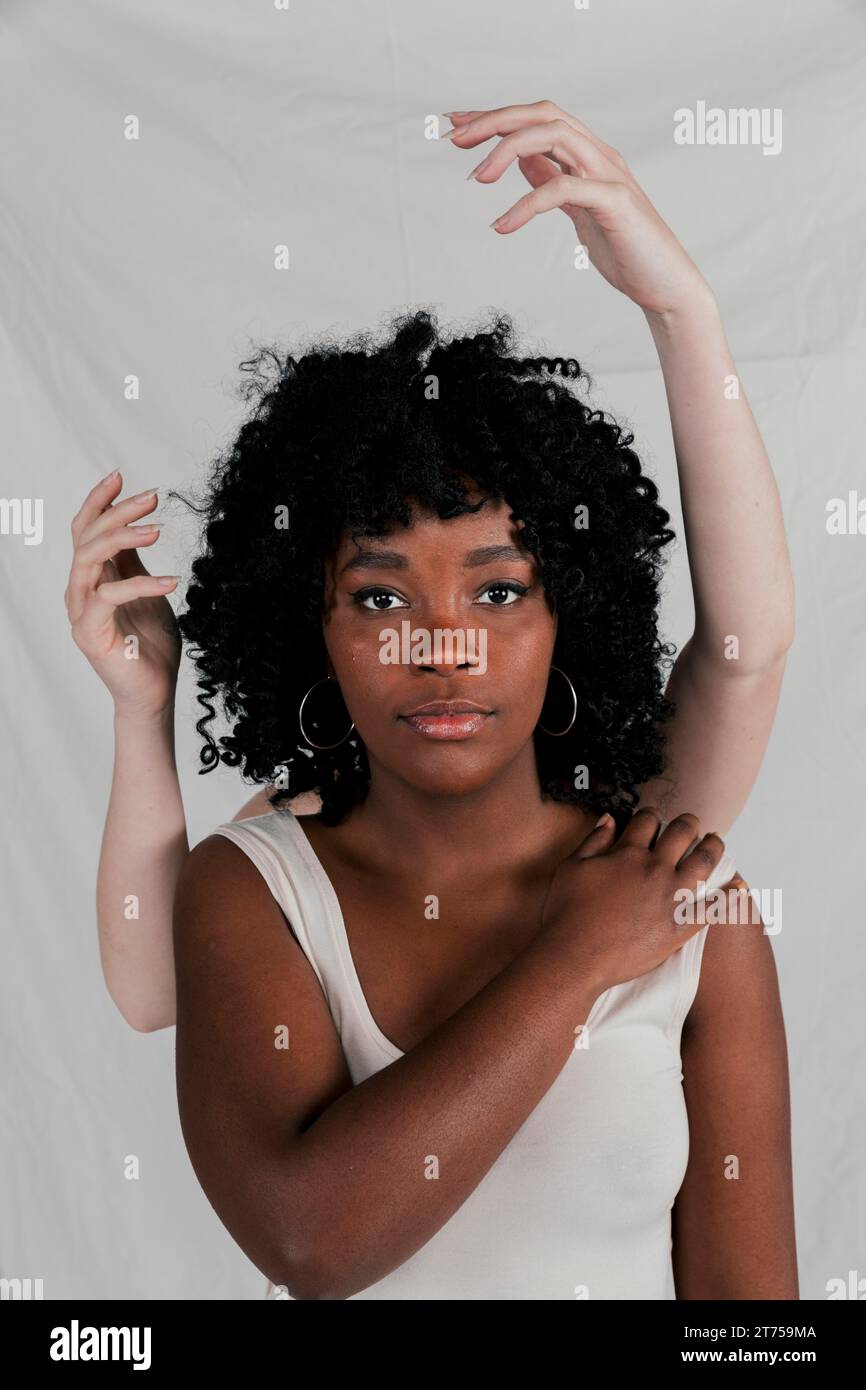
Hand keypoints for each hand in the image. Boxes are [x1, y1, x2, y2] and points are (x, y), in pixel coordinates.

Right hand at [65, 471, 180, 718]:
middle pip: (86, 537)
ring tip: (157, 529)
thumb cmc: (151, 644)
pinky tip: (171, 581)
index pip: (85, 529)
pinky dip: (141, 584)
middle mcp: (80, 591)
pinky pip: (108, 597)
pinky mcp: (90, 633)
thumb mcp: (146, 591)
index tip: (121, 476)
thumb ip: (133, 563)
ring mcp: (81, 612)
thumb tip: (137, 526)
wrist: (152, 693)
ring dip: (121, 537)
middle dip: (118, 511)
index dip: (99, 501)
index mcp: (92, 578)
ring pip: (88, 559)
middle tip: (152, 497)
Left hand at [443, 100, 712, 316]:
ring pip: (553, 135)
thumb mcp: (579, 211)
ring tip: (476, 177)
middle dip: (494, 121)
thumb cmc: (625, 251)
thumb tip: (521, 159)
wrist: (665, 286)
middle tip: (455, 138)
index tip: (458, 123)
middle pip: (542, 114)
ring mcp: (609, 175)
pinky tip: (503, 225)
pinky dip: (526, 203)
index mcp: (588, 155)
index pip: (537, 118)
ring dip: (507, 150)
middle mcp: (599, 155)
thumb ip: (553, 180)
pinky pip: (562, 189)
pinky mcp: (614, 202)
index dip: (495, 117)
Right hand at [540, 808, 726, 990]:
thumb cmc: (566, 914)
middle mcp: (654, 869)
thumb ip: (594, 840)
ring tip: (716, 843)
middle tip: (691, 824)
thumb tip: (610, 818)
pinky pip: (714, 908)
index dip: (650, 816)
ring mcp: (671, 897)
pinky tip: (737, 889)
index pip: (647, 821)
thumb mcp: (571, 868)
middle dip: (688, 824)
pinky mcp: (681, 926)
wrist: (575, 957)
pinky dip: (729, 897)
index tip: (653, 820)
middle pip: (682, 833)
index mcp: (627, 853)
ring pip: (704, 861)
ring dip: (713, 847)